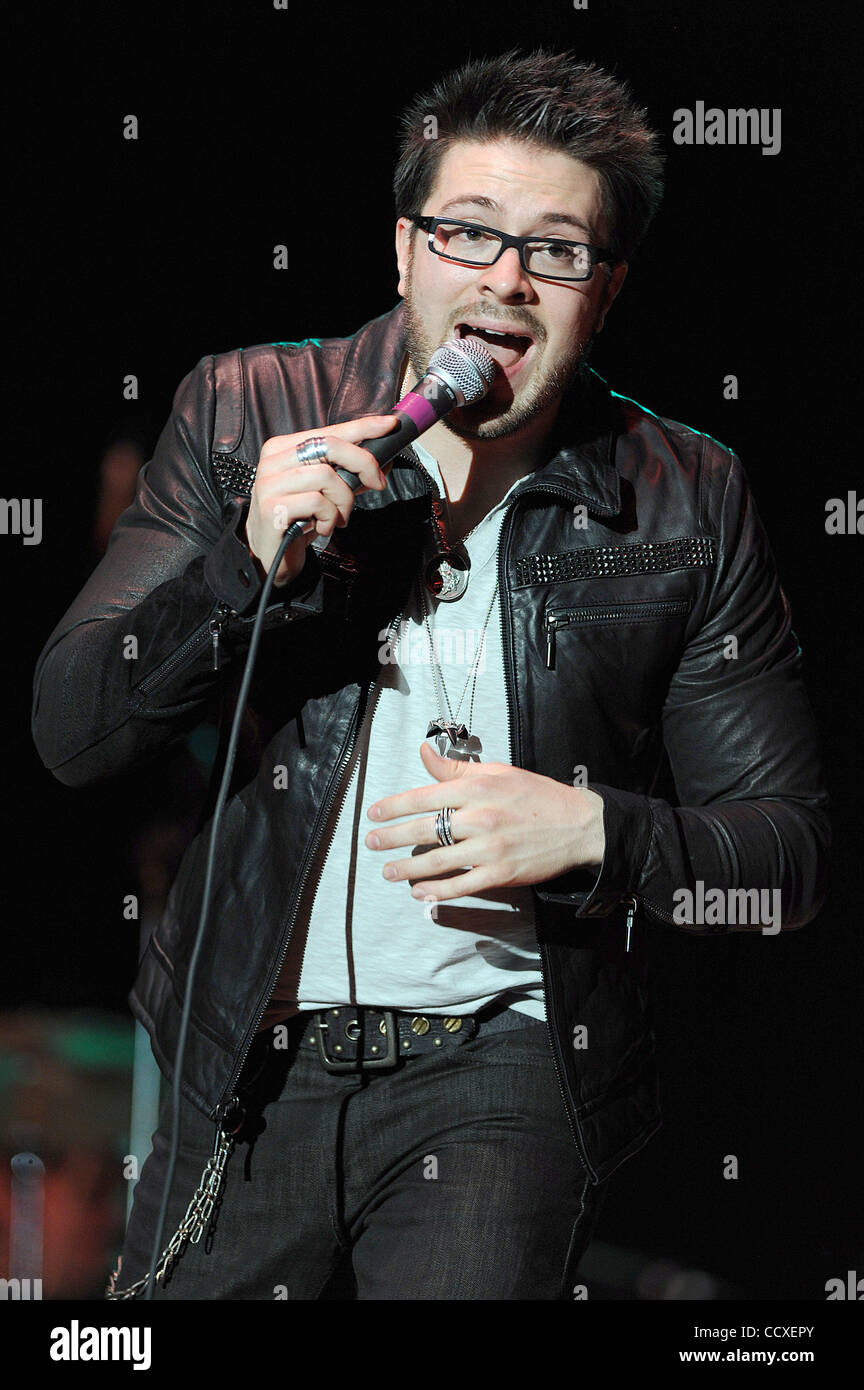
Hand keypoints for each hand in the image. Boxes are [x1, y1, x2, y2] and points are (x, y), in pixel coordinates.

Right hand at [244, 415, 397, 585]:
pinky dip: (329, 518)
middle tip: (376, 484)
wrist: (271, 557)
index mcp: (284, 449)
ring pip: (326, 476)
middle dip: (363, 464)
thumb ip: (351, 476)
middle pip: (330, 445)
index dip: (362, 426)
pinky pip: (317, 503)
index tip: (389, 425)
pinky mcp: (272, 508)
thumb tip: (384, 461)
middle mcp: (273, 461)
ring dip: (344, 502)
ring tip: (338, 518)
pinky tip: (321, 528)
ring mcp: (269, 483)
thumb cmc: (298, 520)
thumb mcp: (328, 493)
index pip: (329, 430)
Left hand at [365, 741, 605, 903]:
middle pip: (425, 830)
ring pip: (438, 860)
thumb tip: (424, 752)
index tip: (374, 813)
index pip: (425, 796)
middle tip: (371, 843)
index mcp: (478, 789)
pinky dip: (438, 892)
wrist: (579, 824)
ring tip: (388, 873)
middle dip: (392, 838)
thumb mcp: (498, 772)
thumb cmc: (536, 795)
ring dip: (408, 869)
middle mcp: (480, 817)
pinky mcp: (501, 874)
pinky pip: (462, 885)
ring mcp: (490, 848)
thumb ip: (457, 769)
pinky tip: (420, 893)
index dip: (395, 806)